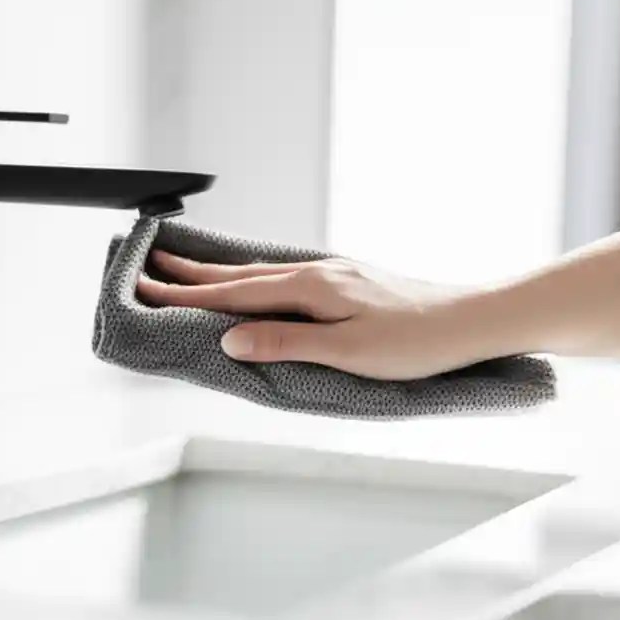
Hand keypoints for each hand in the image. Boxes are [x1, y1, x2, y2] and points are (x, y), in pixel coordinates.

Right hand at [136, 250, 505, 379]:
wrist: (474, 321)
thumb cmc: (418, 344)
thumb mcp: (348, 353)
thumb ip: (285, 343)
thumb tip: (229, 339)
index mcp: (311, 288)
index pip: (233, 293)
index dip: (186, 295)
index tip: (145, 288)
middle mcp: (318, 273)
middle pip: (240, 273)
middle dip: (191, 274)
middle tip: (148, 266)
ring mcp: (334, 274)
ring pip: (261, 272)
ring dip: (218, 272)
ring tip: (186, 268)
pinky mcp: (347, 283)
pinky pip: (283, 275)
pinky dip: (252, 277)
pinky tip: (252, 280)